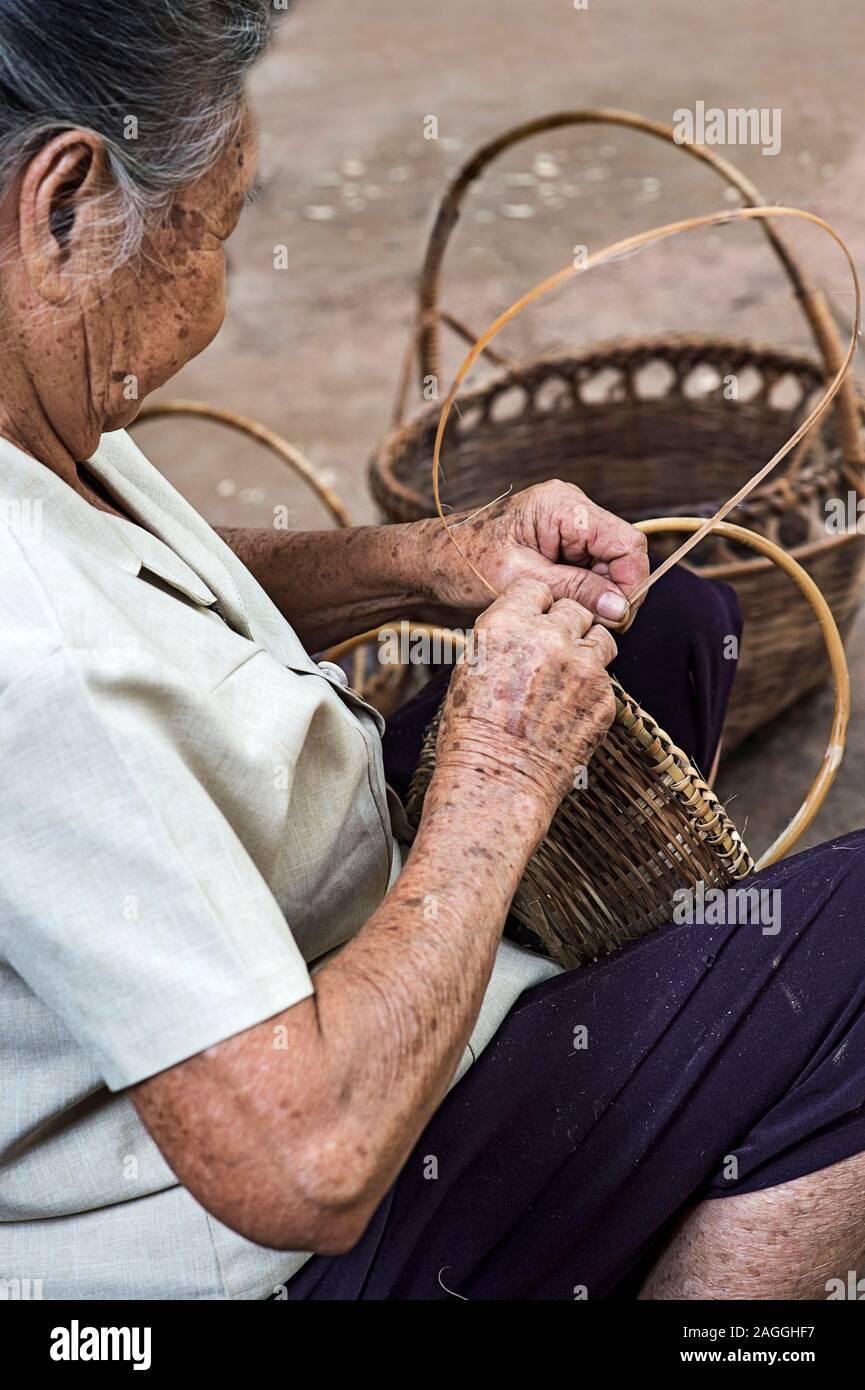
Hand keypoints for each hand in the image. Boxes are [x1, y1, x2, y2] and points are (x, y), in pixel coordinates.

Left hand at [420, 479, 648, 628]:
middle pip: (620, 557)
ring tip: (568, 620)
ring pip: (607, 569)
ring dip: (596, 599)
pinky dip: (582, 597)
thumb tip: (621, 608)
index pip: (626, 542)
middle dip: (612, 595)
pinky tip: (562, 612)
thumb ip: (574, 591)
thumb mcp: (521, 582)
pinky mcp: (559, 547)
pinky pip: (588, 574)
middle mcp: (570, 511)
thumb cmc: (462, 564)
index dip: (630, 583)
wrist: (428, 564)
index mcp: (563, 506)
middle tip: (591, 627)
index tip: (617, 619)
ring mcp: (566, 529)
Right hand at [431, 577, 617, 834]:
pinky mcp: (605, 698)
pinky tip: (568, 711)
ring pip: (600, 638)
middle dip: (565, 626)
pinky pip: (606, 678)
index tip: (534, 621)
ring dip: (586, 650)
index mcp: (507, 624)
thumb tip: (529, 625)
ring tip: (566, 678)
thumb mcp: (471, 668)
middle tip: (552, 652)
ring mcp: (583, 668)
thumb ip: (507, 636)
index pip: (536, 588)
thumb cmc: (472, 731)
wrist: (497, 783)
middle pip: (574, 609)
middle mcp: (549, 638)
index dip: (536, 606)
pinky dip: (592, 689)